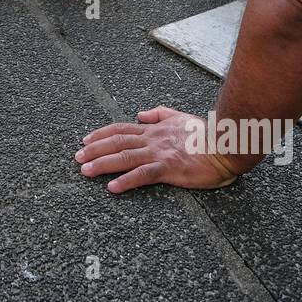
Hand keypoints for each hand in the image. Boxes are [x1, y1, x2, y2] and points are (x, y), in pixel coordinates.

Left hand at [75, 105, 240, 191]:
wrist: (225, 144)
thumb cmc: (206, 134)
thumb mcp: (180, 116)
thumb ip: (160, 114)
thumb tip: (140, 113)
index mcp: (154, 129)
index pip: (121, 129)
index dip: (101, 134)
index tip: (85, 140)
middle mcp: (152, 140)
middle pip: (116, 143)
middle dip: (94, 150)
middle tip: (77, 157)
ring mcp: (159, 153)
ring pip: (124, 158)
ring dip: (102, 164)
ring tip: (85, 170)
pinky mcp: (169, 168)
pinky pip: (143, 175)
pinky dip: (126, 180)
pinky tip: (112, 187)